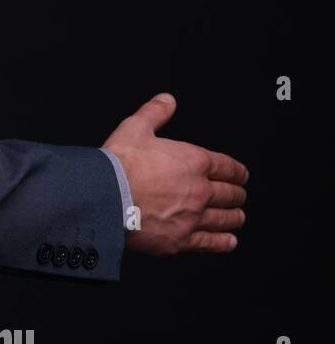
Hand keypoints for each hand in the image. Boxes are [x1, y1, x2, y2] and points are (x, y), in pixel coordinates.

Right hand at [103, 93, 247, 255]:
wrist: (103, 198)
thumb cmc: (118, 165)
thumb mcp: (135, 128)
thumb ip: (155, 113)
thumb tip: (167, 100)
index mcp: (195, 162)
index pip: (229, 168)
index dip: (238, 172)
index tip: (240, 176)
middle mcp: (200, 191)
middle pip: (231, 194)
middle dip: (236, 195)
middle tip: (237, 196)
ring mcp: (193, 217)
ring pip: (226, 219)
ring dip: (234, 217)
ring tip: (237, 217)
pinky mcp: (182, 240)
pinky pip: (211, 243)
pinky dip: (223, 242)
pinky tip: (228, 241)